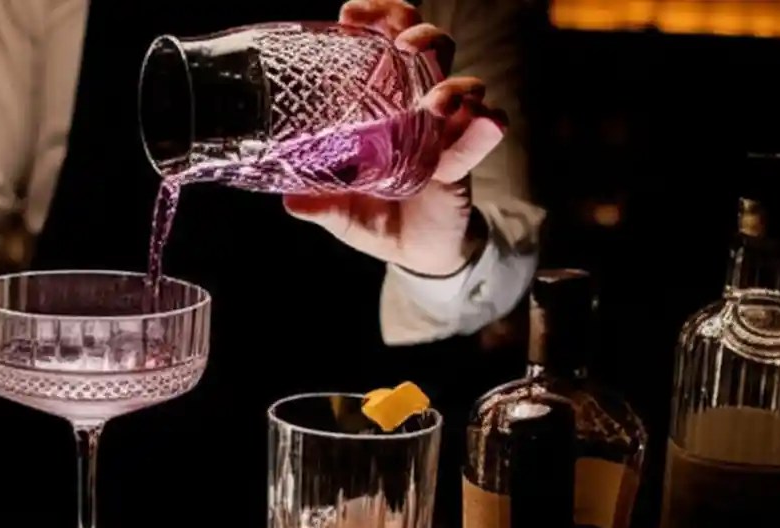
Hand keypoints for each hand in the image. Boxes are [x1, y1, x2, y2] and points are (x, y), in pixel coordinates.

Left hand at [285, 0, 507, 276]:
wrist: (418, 251)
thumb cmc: (376, 218)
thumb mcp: (342, 213)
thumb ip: (321, 204)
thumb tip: (291, 201)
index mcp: (380, 106)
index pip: (383, 43)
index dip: (375, 19)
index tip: (351, 14)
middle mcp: (416, 107)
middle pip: (430, 47)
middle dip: (419, 33)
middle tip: (403, 45)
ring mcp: (446, 130)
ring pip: (464, 84)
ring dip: (453, 86)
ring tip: (437, 103)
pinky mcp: (467, 157)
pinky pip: (486, 132)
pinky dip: (487, 125)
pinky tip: (486, 122)